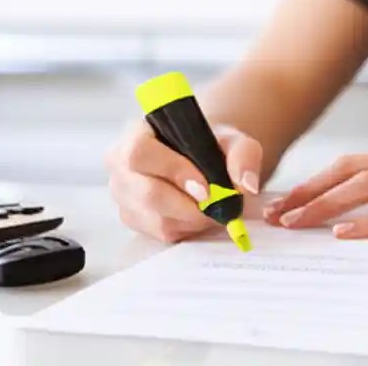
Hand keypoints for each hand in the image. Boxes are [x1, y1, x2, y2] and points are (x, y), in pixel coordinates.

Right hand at [105, 120, 262, 242]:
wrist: (201, 159)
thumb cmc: (209, 146)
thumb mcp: (232, 140)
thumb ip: (243, 156)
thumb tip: (246, 185)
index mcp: (136, 134)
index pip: (140, 153)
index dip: (172, 171)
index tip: (205, 187)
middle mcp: (121, 166)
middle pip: (147, 193)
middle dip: (188, 205)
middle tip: (215, 205)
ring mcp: (123, 195)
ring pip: (156, 219)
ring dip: (192, 218)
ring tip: (212, 207)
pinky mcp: (133, 219)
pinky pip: (160, 232)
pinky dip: (186, 227)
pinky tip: (198, 213)